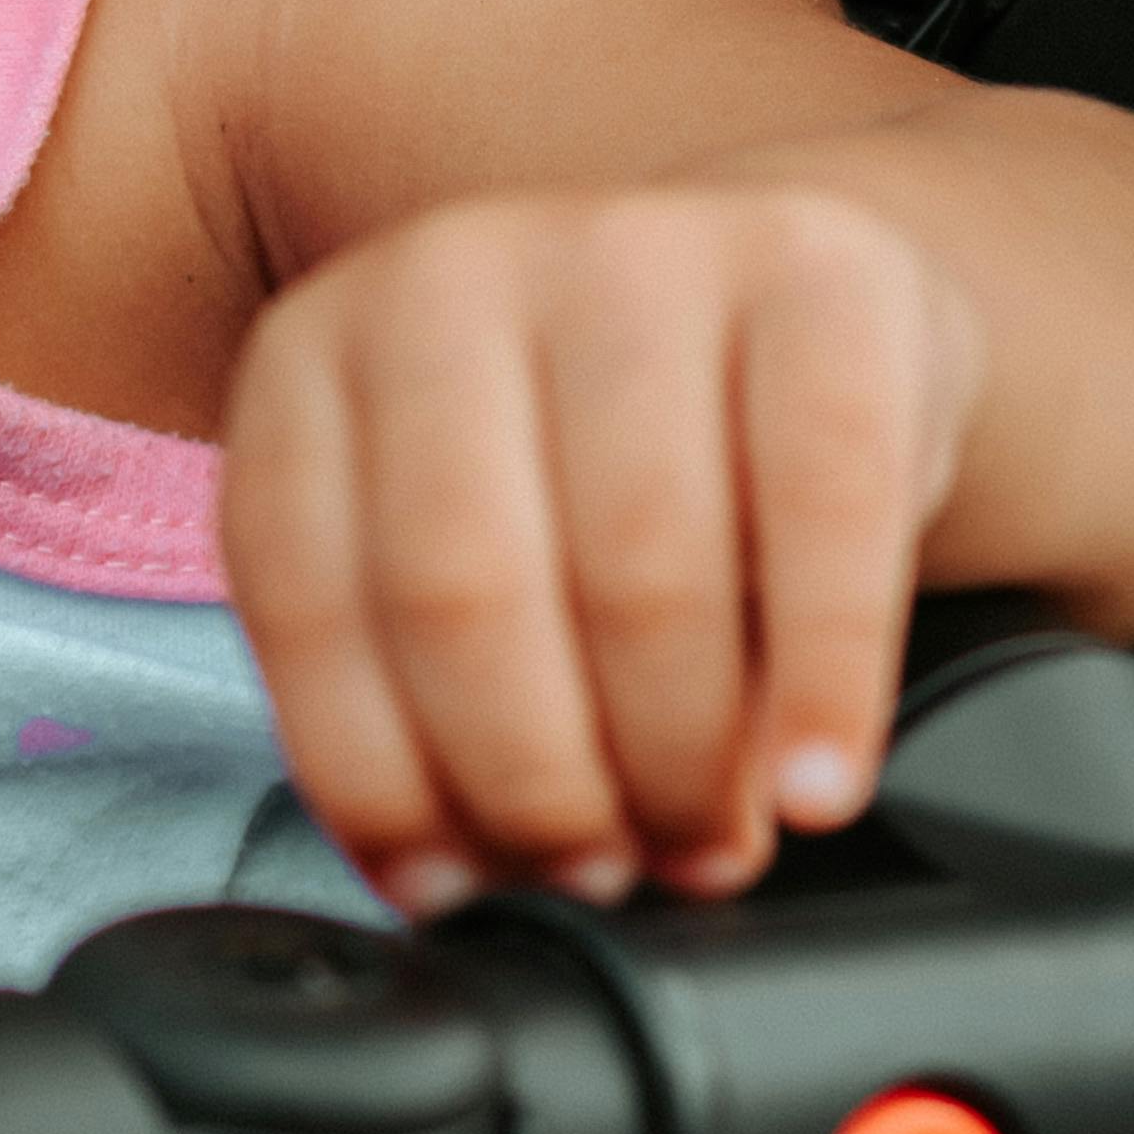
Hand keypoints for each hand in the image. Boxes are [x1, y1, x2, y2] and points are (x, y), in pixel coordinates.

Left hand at [222, 182, 986, 914]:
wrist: (795, 301)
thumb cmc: (605, 457)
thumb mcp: (467, 529)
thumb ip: (420, 673)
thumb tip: (447, 882)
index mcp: (320, 347)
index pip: (306, 592)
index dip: (375, 777)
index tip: (449, 885)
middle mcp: (454, 271)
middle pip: (462, 589)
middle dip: (533, 783)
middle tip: (597, 872)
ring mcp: (639, 248)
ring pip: (641, 570)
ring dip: (673, 761)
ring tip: (702, 843)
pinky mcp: (822, 271)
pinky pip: (828, 511)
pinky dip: (828, 684)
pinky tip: (818, 783)